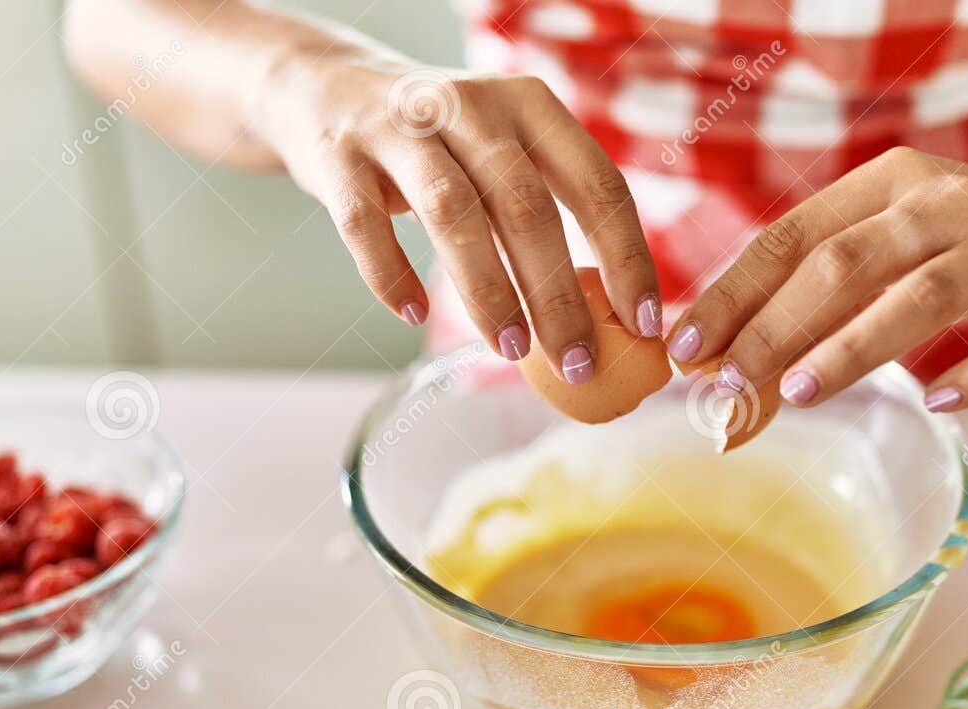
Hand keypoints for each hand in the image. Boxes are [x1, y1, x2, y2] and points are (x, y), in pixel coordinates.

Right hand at [255, 51, 660, 381]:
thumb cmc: (438, 144)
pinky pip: (366, 226)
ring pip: (453, 215)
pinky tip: (414, 313)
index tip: (642, 322)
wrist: (325, 88)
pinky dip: (391, 276)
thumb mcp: (501, 152)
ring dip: (488, 292)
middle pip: (527, 207)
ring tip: (511, 348)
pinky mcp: (339, 156)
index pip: (598, 183)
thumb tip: (604, 315)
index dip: (626, 257)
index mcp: (530, 106)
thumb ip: (543, 213)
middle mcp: (470, 106)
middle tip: (577, 361)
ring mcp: (400, 128)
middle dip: (559, 296)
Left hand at [665, 147, 967, 412]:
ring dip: (851, 348)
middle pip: (846, 262)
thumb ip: (822, 306)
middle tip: (724, 379)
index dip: (732, 290)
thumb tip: (729, 385)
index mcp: (891, 185)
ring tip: (793, 391)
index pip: (793, 234)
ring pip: (921, 298)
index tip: (681, 344)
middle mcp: (946, 207)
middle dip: (775, 324)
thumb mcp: (898, 249)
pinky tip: (937, 401)